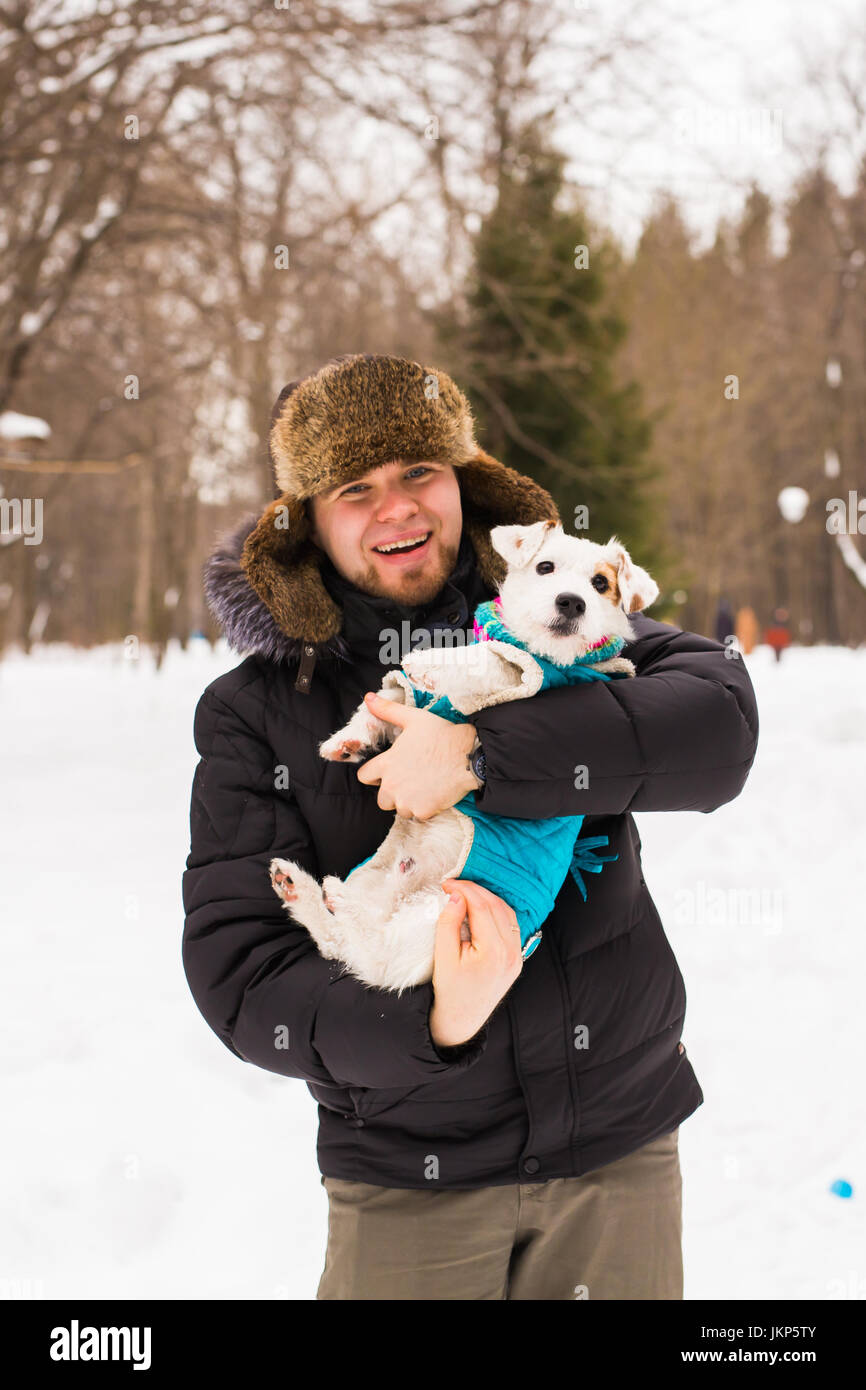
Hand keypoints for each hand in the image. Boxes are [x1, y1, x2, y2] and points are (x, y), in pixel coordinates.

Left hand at [356, 692, 478, 819]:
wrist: (468, 755)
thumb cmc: (441, 735)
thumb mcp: (413, 718)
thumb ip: (387, 710)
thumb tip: (368, 698)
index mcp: (386, 764)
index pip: (364, 777)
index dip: (374, 775)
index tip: (388, 771)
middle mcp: (392, 785)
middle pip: (381, 799)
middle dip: (392, 793)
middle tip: (410, 781)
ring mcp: (407, 800)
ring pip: (399, 809)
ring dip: (408, 802)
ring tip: (424, 787)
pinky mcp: (423, 811)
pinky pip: (417, 815)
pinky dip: (425, 809)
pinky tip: (435, 794)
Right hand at [428, 879, 522, 1048]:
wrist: (462, 1019)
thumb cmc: (450, 990)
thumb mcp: (443, 956)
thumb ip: (449, 923)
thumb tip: (456, 896)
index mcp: (494, 952)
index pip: (482, 907)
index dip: (464, 890)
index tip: (446, 884)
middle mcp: (511, 952)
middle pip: (496, 906)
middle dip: (474, 890)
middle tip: (453, 885)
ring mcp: (517, 956)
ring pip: (507, 912)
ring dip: (487, 898)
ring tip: (465, 893)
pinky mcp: (517, 958)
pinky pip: (511, 925)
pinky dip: (497, 910)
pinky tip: (481, 907)